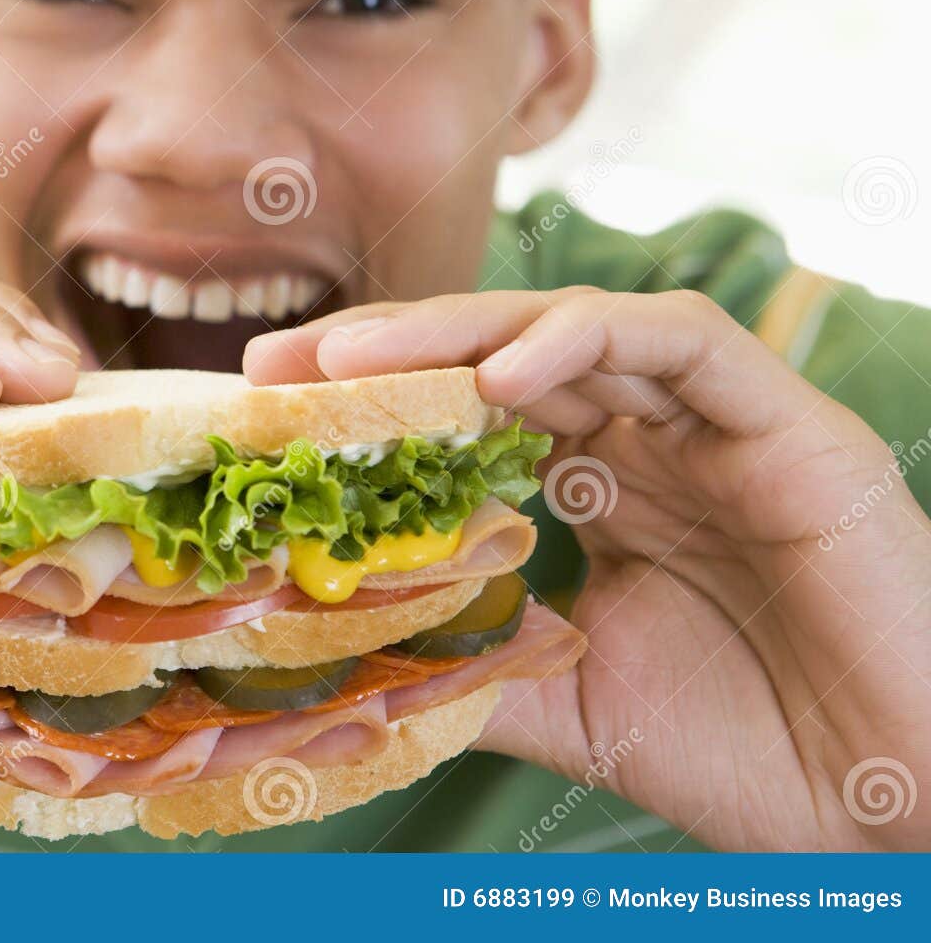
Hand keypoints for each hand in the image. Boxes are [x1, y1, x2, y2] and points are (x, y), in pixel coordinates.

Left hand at [246, 287, 930, 849]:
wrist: (898, 807)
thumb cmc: (755, 750)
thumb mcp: (577, 703)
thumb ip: (484, 664)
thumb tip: (362, 657)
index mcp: (607, 489)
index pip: (471, 413)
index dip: (375, 403)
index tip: (270, 412)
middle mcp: (653, 440)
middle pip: (501, 355)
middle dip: (386, 350)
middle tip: (275, 362)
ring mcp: (718, 424)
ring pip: (574, 330)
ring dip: (456, 332)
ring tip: (352, 361)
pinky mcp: (788, 422)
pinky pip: (681, 343)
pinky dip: (584, 342)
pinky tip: (498, 376)